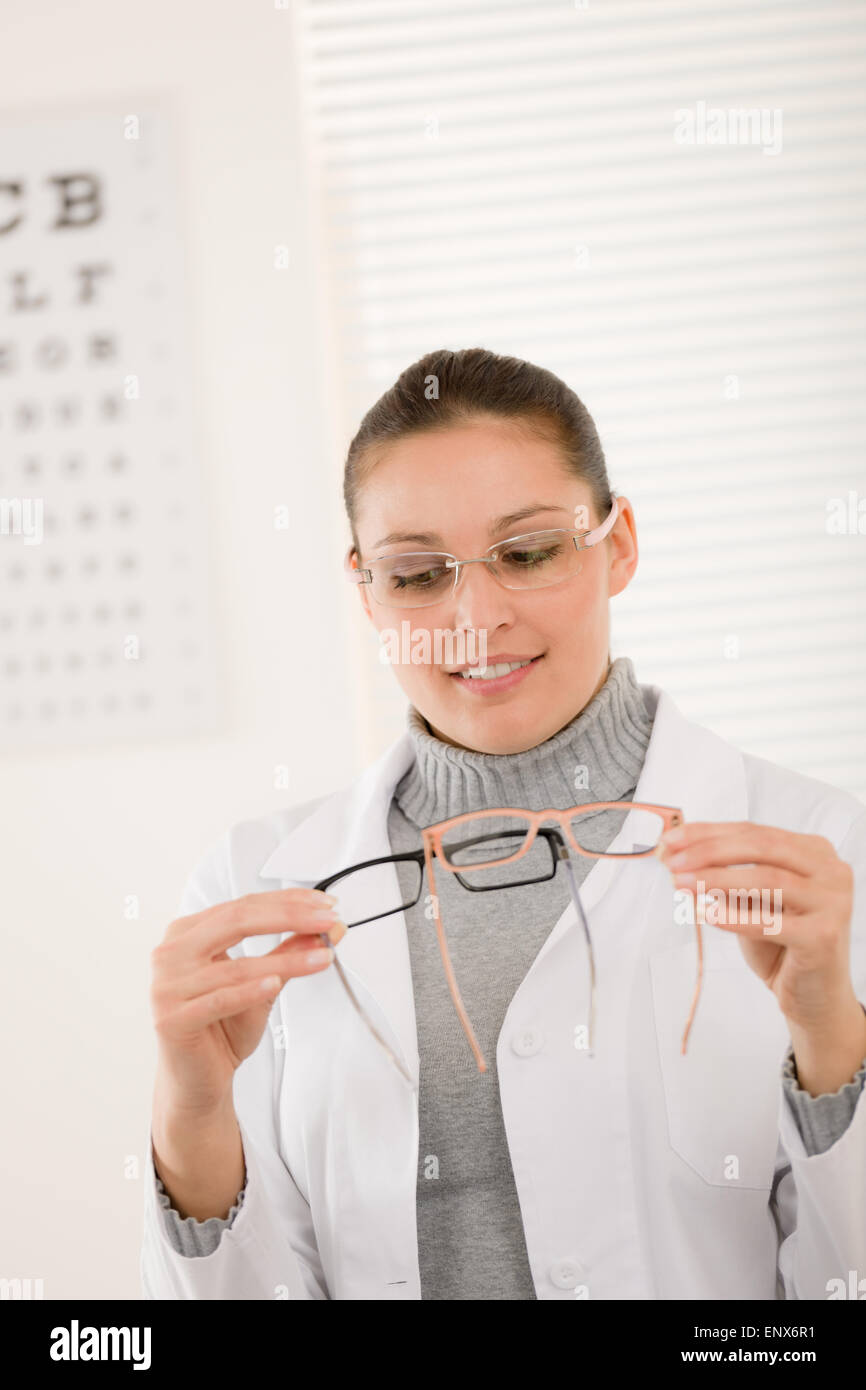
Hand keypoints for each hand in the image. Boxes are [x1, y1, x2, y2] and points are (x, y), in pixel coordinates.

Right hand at [150, 888, 345, 1114]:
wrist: (198, 1079)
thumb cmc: (224, 1027)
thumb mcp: (264, 982)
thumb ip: (290, 952)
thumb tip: (330, 928)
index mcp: (188, 933)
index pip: (243, 905)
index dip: (287, 901)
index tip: (325, 903)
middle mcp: (171, 953)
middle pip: (237, 921)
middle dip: (289, 917)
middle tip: (327, 919)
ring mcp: (167, 986)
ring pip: (237, 965)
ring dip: (286, 959)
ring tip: (322, 956)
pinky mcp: (172, 1019)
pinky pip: (219, 999)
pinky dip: (250, 990)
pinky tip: (276, 982)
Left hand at [658, 821, 865, 1094]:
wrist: (813, 996)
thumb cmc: (781, 943)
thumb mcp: (753, 900)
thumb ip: (727, 873)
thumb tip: (678, 854)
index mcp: (814, 851)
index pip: (755, 831)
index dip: (709, 833)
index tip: (671, 840)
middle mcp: (831, 871)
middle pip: (762, 848)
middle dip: (710, 851)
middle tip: (673, 862)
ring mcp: (832, 902)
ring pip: (767, 879)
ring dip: (717, 880)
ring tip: (682, 885)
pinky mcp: (823, 937)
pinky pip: (770, 923)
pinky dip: (734, 917)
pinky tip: (706, 914)